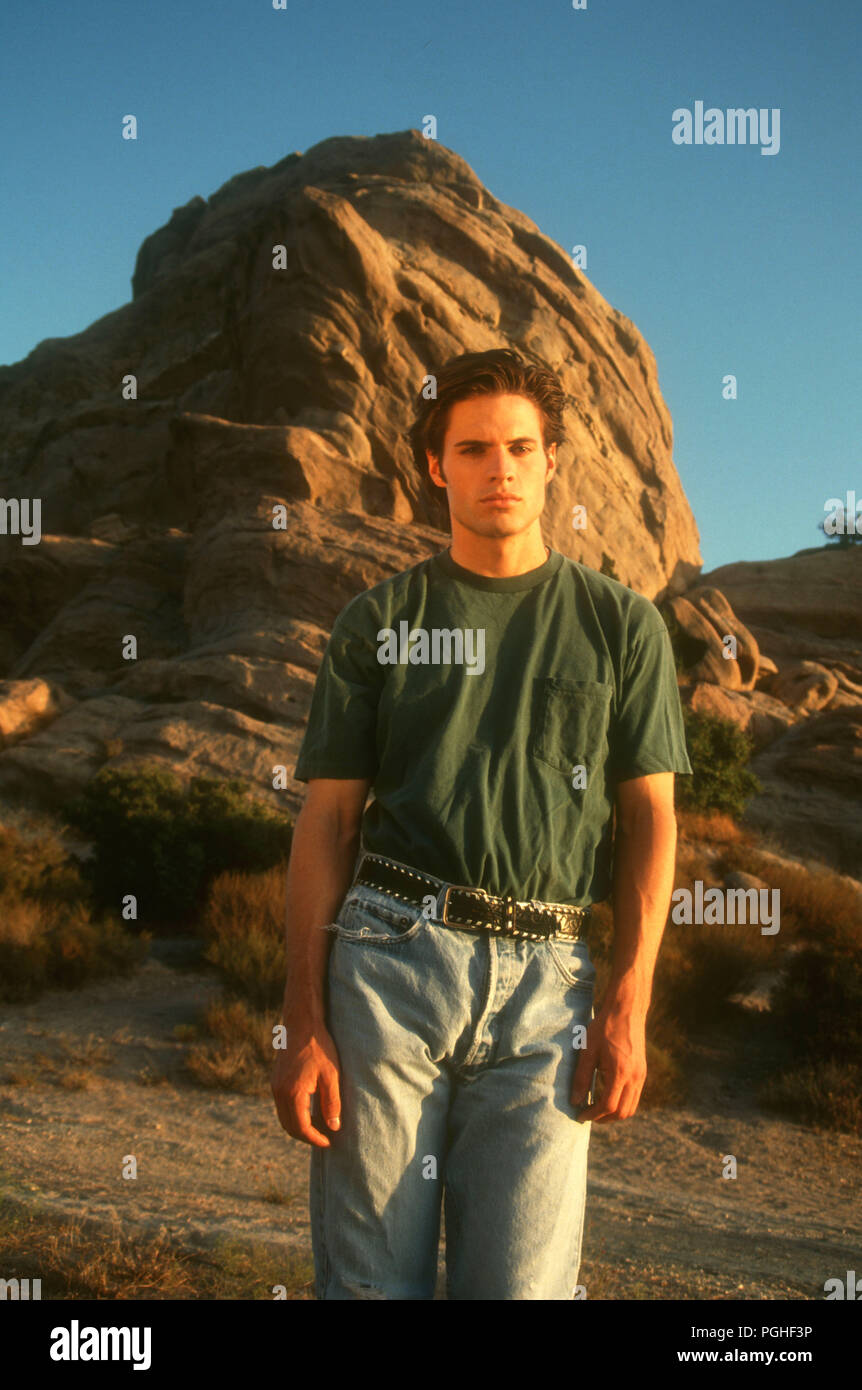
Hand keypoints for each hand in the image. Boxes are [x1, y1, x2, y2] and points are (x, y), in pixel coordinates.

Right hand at [271, 1025, 341, 1147]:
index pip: (301, 1128)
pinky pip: (282, 1107)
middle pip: (290, 1127)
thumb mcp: (331, 1075)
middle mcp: (279, 1093)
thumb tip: (334, 1127)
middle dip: (306, 1136)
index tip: (329, 1142)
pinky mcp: (276, 1080)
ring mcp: (275, 1086)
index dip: (315, 1139)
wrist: (301, 1024)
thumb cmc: (319, 1047)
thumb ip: (332, 1103)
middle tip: (324, 1138)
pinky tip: (309, 1111)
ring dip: (299, 1127)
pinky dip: (294, 1115)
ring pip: (284, 1118)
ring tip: (319, 1127)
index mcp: (293, 1094)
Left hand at [571, 1001, 646, 1122]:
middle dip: (604, 1119)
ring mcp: (641, 1075)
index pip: (608, 1106)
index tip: (580, 1115)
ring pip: (631, 1107)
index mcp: (620, 1072)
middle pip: (622, 1112)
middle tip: (588, 1115)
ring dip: (615, 1113)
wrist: (626, 1010)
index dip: (593, 1114)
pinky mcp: (642, 1071)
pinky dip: (622, 1103)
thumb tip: (575, 1101)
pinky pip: (634, 1096)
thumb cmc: (604, 1028)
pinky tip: (608, 1096)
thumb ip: (581, 1078)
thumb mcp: (588, 1051)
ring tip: (597, 1109)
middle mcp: (635, 1077)